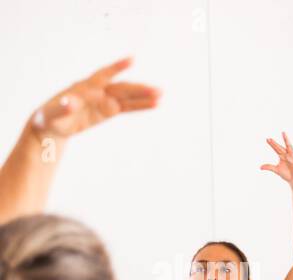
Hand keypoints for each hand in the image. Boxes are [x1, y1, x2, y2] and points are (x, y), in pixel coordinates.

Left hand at [28, 57, 160, 139]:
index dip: (117, 68)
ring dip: (143, 96)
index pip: (103, 75)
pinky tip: (154, 104)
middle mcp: (97, 91)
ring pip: (127, 97)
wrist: (53, 124)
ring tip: (161, 95)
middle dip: (138, 89)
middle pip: (121, 88)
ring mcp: (104, 100)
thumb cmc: (50, 116)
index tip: (132, 60)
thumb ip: (63, 107)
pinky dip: (140, 106)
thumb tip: (71, 102)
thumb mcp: (53, 113)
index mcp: (84, 87)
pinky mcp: (109, 110)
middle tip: (156, 90)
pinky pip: (127, 107)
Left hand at [260, 132, 292, 185]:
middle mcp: (287, 155)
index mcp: (282, 157)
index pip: (276, 149)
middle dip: (275, 143)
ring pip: (289, 146)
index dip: (272, 144)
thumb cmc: (287, 175)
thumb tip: (260, 167)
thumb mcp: (277, 170)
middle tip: (269, 138)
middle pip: (280, 147)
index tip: (267, 139)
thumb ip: (269, 167)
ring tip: (282, 132)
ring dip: (286, 139)